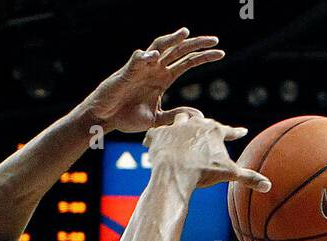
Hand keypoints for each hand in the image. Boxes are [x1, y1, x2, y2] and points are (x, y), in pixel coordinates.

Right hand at [79, 27, 222, 132]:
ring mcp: (142, 68)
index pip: (187, 62)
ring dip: (172, 39)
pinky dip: (146, 55)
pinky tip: (155, 55)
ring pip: (160, 46)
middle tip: (215, 40)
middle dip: (197, 44)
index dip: (204, 57)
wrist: (104, 120)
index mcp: (163, 79)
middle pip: (179, 50)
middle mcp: (155, 69)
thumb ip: (175, 114)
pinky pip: (138, 59)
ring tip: (185, 33)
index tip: (221, 53)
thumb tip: (198, 115)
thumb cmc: (126, 118)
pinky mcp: (127, 71)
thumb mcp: (156, 119)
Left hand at [144, 111, 271, 192]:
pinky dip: (154, 139)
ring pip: (179, 119)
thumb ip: (249, 178)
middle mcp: (196, 124)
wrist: (175, 172)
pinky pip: (154, 134)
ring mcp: (176, 127)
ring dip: (180, 124)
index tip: (242, 132)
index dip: (236, 133)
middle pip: (202, 121)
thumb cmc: (203, 172)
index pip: (229, 131)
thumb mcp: (228, 174)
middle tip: (204, 126)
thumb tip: (268, 186)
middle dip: (204, 124)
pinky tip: (151, 143)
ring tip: (177, 129)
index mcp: (214, 130)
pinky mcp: (157, 134)